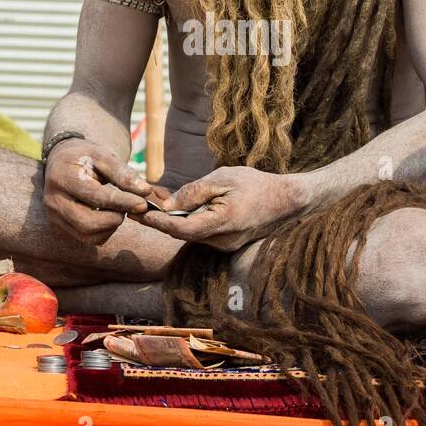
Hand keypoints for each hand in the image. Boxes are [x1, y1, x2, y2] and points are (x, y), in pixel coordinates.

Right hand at [43, 140, 161, 243]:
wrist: (63, 160)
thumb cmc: (86, 157)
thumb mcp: (104, 156)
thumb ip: (124, 174)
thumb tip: (146, 191)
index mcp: (62, 177)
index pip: (95, 196)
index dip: (122, 202)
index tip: (143, 204)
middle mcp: (53, 200)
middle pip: (87, 223)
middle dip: (115, 218)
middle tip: (129, 205)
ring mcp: (54, 216)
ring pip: (87, 235)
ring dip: (110, 226)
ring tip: (118, 208)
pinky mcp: (60, 226)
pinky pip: (87, 238)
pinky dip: (104, 231)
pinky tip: (108, 214)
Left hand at [139, 166, 304, 251]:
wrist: (287, 201)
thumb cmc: (256, 184)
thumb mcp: (223, 178)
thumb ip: (194, 192)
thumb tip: (168, 204)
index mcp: (222, 223)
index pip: (181, 229)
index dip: (158, 222)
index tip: (139, 211)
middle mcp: (223, 242)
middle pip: (182, 234)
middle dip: (160, 219)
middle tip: (138, 204)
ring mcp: (226, 246)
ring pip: (191, 235)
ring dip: (173, 220)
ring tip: (154, 202)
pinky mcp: (228, 245)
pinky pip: (202, 234)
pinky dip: (188, 222)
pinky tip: (179, 208)